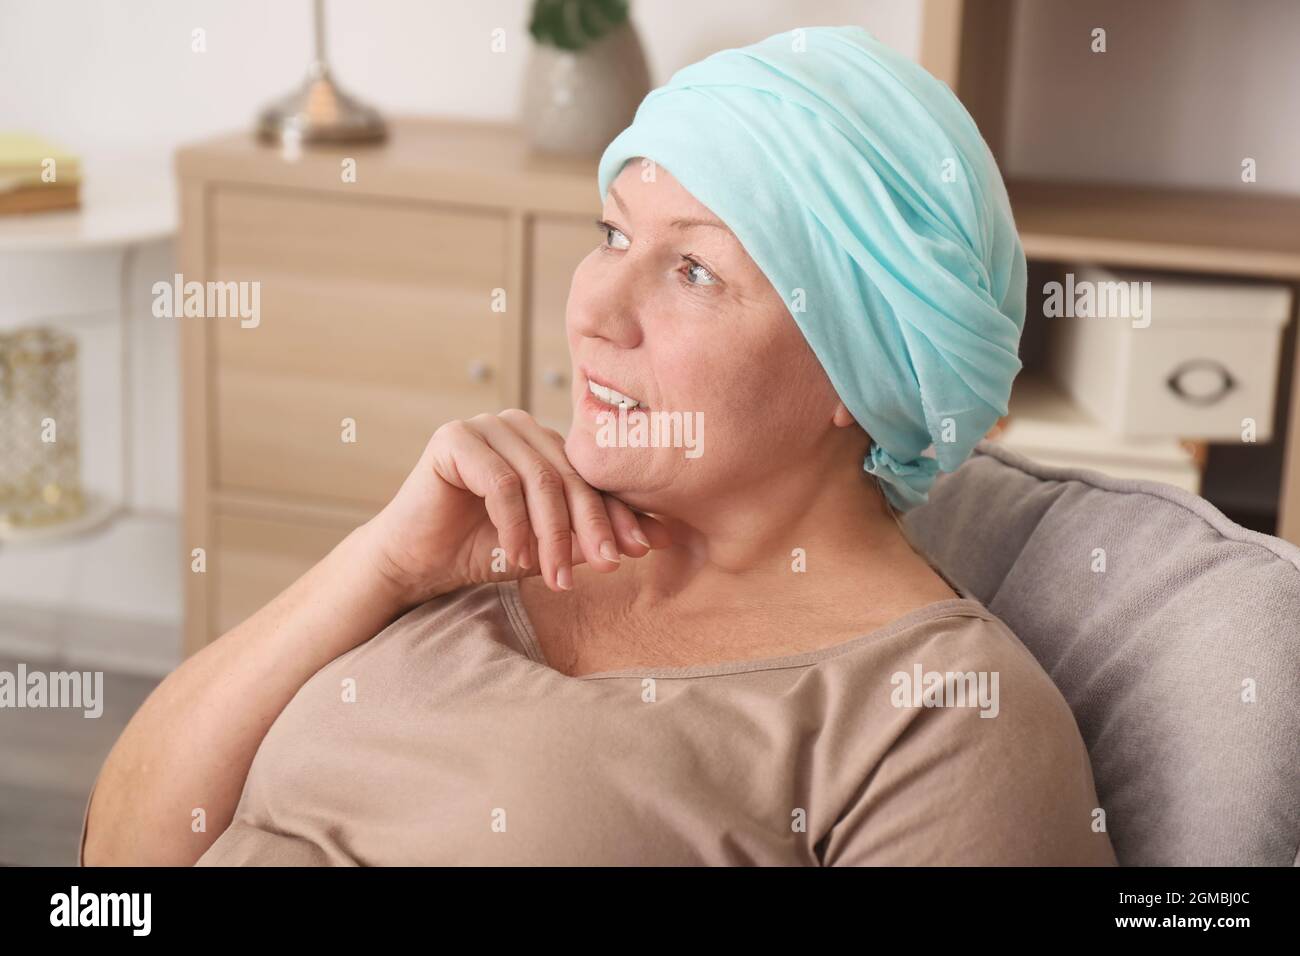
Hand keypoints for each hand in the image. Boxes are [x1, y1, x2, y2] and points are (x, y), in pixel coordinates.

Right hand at [359, 408, 670, 606]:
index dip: (617, 512)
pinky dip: (515, 524)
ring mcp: (485, 425)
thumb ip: (596, 537)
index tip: (639, 550)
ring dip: (553, 533)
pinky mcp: (454, 437)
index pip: (591, 474)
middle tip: (607, 566)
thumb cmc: (481, 551)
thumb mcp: (551, 547)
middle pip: (570, 475)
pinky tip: (517, 557)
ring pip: (540, 480)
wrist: (417, 563)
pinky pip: (501, 482)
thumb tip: (665, 536)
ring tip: (555, 577)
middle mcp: (519, 426)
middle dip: (591, 526)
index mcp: (545, 443)